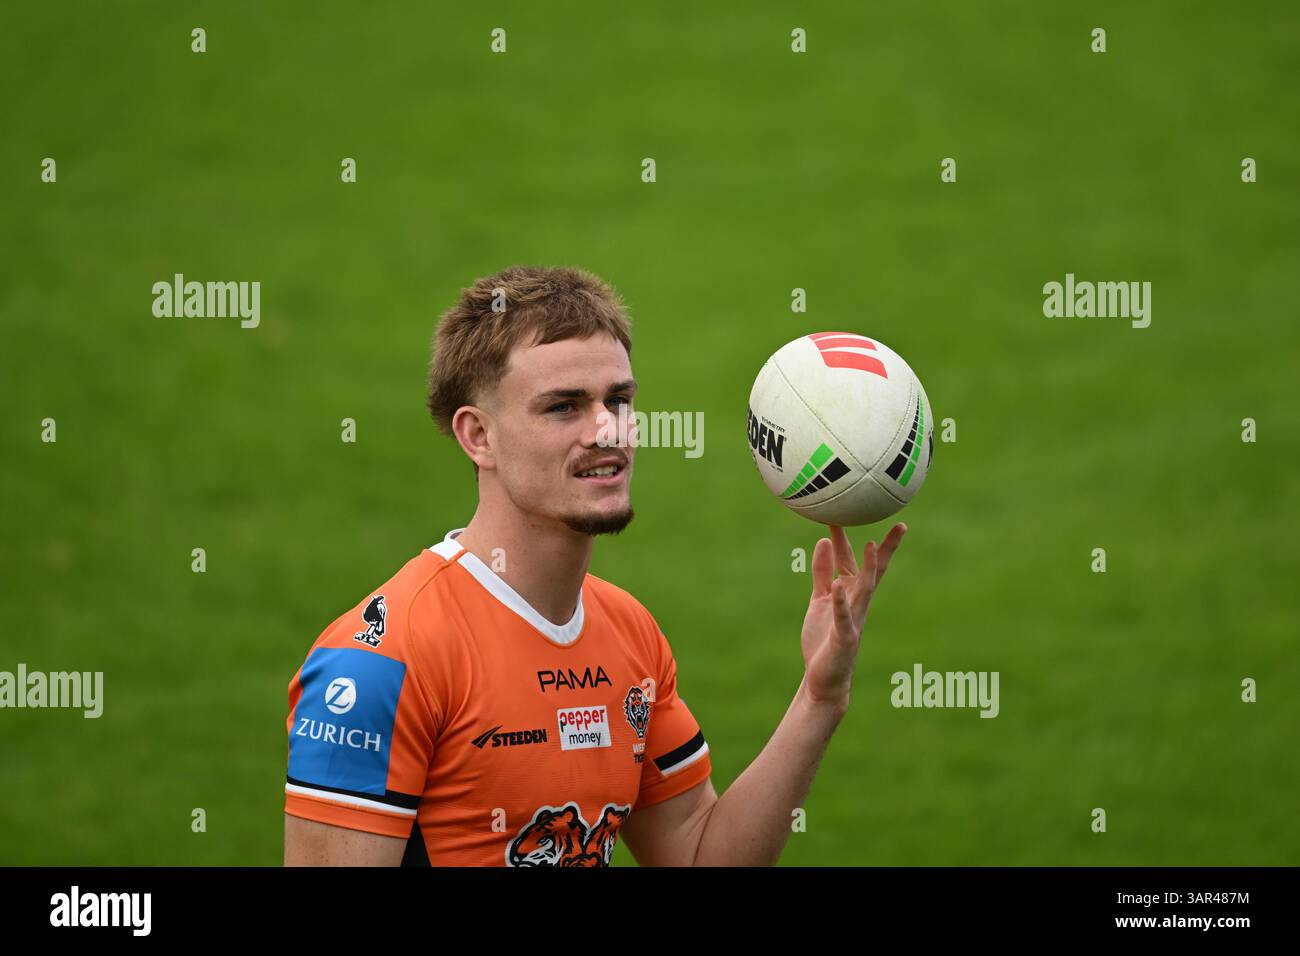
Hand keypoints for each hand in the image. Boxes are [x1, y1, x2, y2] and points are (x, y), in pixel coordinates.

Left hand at [800, 522, 906, 709]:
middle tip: (900, 526)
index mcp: (851, 593)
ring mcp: (853, 619)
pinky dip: (840, 601)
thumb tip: (822, 541)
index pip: (862, 561)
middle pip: (874, 572)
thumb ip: (822, 572)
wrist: (823, 678)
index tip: (867, 512)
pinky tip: (838, 586)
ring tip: (870, 545)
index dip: (866, 538)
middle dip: (886, 549)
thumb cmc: (823, 639)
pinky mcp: (843, 637)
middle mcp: (858, 603)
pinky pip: (841, 616)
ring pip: (863, 590)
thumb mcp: (819, 599)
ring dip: (867, 568)